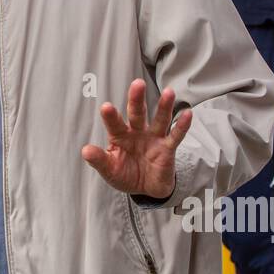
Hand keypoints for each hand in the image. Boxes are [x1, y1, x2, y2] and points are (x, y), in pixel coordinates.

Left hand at [81, 81, 191, 199]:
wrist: (146, 189)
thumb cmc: (126, 174)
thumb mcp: (110, 170)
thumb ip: (100, 161)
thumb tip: (85, 150)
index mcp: (120, 136)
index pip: (115, 123)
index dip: (111, 116)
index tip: (106, 107)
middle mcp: (137, 132)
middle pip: (137, 113)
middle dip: (137, 99)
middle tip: (138, 84)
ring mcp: (154, 138)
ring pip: (159, 119)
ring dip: (164, 106)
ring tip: (169, 92)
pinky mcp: (168, 148)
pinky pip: (176, 135)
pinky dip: (182, 125)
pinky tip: (187, 113)